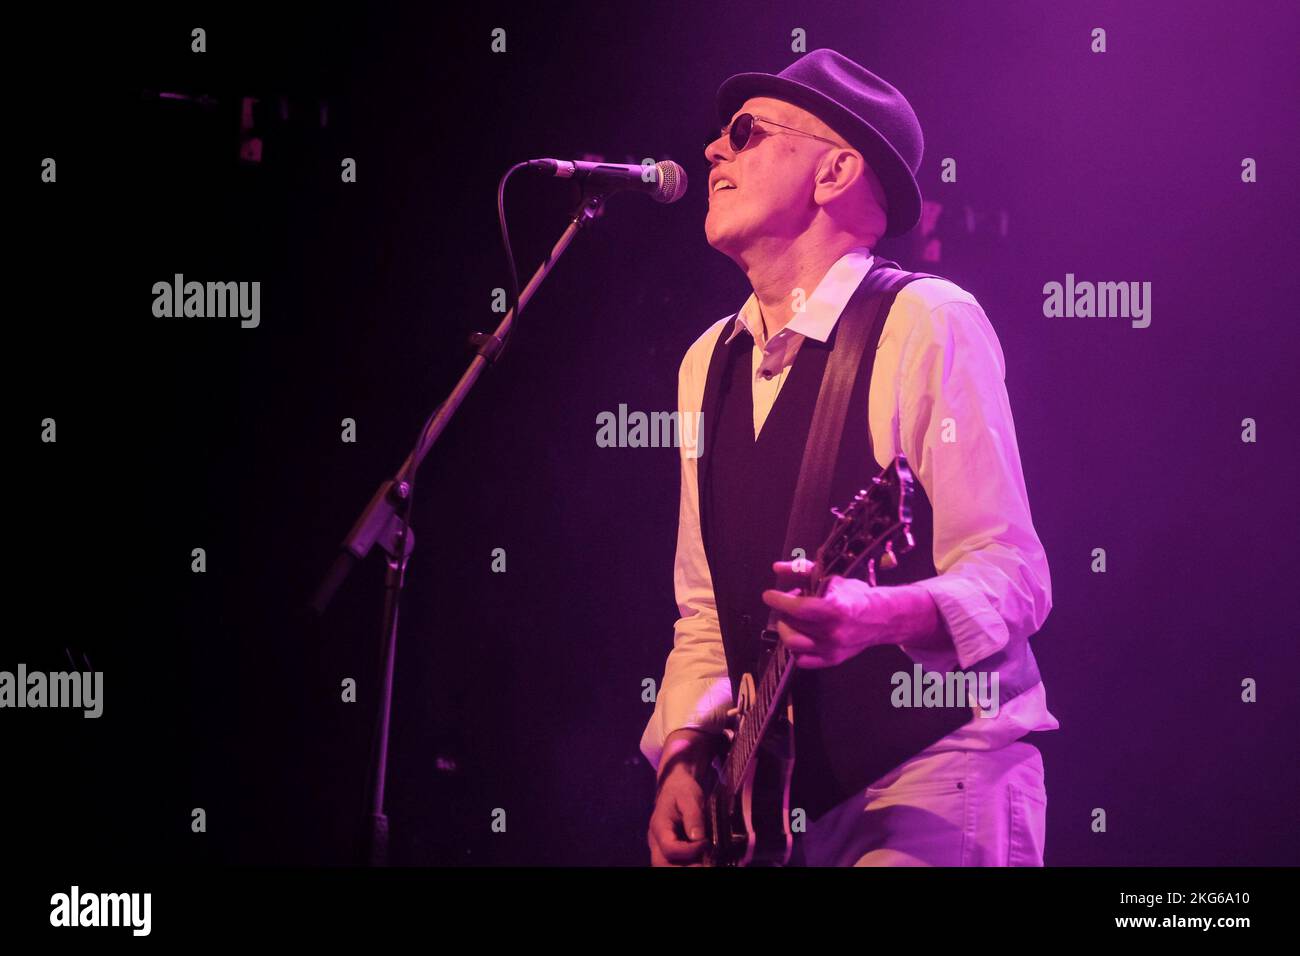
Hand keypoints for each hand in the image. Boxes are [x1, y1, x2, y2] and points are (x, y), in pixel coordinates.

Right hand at [647, 768, 707, 865]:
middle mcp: (655, 840)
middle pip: (661, 864)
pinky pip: (672, 863)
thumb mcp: (689, 797)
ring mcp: (659, 846)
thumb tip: (698, 838)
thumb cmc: (681, 790)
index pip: (669, 848)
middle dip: (684, 868)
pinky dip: (686, 864)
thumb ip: (693, 816)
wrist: (674, 786)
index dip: (689, 851)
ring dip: (685, 867)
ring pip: (665, 866)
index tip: (705, 843)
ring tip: (704, 863)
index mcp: (659, 826)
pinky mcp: (667, 850)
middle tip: (705, 864)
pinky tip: (701, 861)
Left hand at [760, 556, 911, 668]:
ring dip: (786, 629)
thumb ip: (803, 571)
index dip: (780, 601)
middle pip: (794, 624)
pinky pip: (802, 661)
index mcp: (836, 608)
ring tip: (792, 619)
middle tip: (789, 604)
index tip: (769, 595)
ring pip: (793, 644)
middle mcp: (834, 632)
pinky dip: (795, 648)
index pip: (800, 608)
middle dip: (784, 612)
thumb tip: (776, 568)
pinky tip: (800, 634)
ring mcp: (833, 649)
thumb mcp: (831, 578)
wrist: (881, 618)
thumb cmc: (855, 595)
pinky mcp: (833, 660)